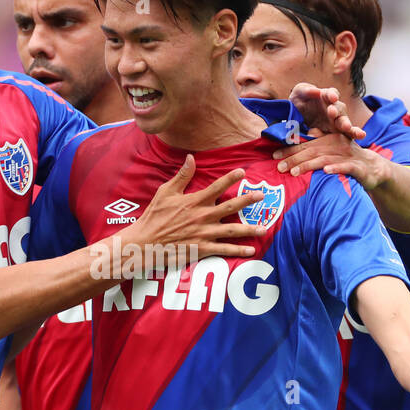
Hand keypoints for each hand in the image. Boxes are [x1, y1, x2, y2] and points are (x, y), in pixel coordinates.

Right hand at [121, 155, 265, 268]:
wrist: (145, 242)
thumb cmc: (154, 216)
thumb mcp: (165, 192)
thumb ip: (182, 176)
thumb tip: (191, 157)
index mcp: (195, 201)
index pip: (216, 186)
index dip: (230, 178)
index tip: (243, 172)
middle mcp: (203, 216)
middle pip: (231, 206)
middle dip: (248, 201)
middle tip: (262, 196)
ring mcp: (204, 233)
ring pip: (232, 230)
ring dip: (249, 229)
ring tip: (264, 228)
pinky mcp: (202, 249)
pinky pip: (224, 250)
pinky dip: (238, 251)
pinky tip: (251, 251)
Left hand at [273, 131, 392, 188]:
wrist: (375, 169)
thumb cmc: (347, 161)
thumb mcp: (330, 154)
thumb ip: (314, 151)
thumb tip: (292, 153)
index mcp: (328, 140)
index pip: (306, 145)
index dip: (289, 150)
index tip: (273, 155)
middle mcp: (336, 145)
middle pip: (312, 151)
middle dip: (294, 159)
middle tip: (279, 167)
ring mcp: (347, 155)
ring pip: (326, 159)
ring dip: (309, 165)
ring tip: (294, 172)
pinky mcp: (358, 167)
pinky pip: (346, 167)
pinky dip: (336, 168)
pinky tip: (326, 171)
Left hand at [289, 83, 365, 141]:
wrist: (294, 120)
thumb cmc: (299, 103)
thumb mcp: (299, 94)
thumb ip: (306, 91)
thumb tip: (316, 91)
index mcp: (325, 96)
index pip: (331, 93)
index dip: (332, 95)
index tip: (332, 97)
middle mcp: (334, 108)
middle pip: (339, 108)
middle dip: (337, 111)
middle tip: (332, 112)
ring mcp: (336, 121)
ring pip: (344, 121)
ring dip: (346, 124)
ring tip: (346, 127)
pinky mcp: (337, 132)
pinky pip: (348, 133)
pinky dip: (355, 133)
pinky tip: (361, 135)